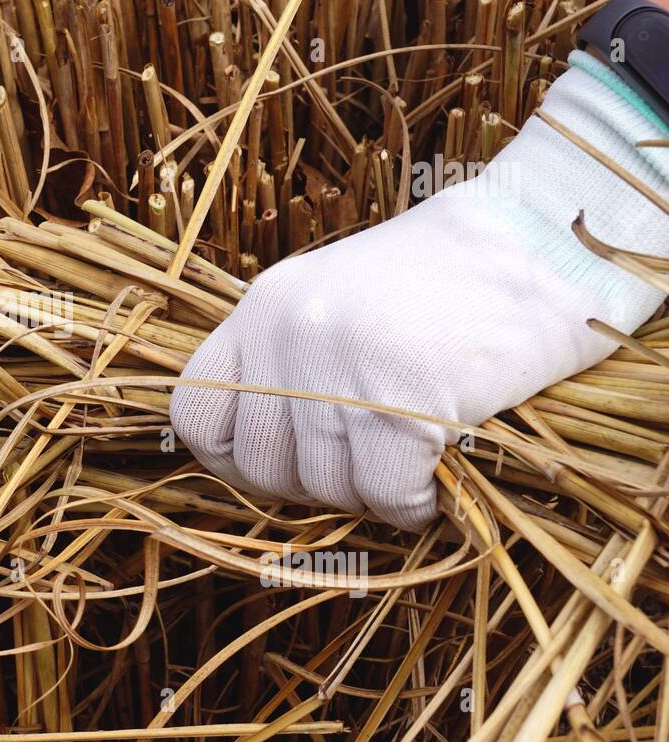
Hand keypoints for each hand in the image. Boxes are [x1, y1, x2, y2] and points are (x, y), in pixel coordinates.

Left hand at [170, 51, 668, 529]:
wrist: (545, 237)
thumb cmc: (450, 283)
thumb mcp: (340, 304)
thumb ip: (292, 364)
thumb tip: (265, 466)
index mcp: (266, 307)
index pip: (196, 409)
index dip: (233, 456)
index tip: (282, 467)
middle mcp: (289, 332)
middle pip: (260, 465)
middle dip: (313, 487)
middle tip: (367, 469)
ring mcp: (340, 362)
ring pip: (326, 488)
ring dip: (372, 496)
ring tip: (413, 461)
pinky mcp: (403, 393)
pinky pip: (384, 495)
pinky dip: (414, 505)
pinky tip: (439, 480)